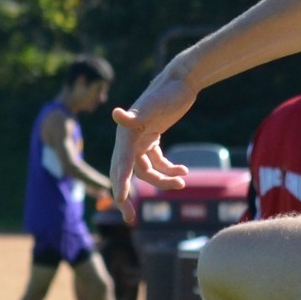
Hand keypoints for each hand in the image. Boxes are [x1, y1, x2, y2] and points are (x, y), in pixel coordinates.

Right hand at [109, 69, 197, 222]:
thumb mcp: (154, 105)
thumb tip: (117, 114)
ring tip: (182, 182)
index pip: (122, 164)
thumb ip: (135, 115)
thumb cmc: (167, 92)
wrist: (180, 80)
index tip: (121, 200)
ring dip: (163, 180)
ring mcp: (140, 139)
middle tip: (130, 219)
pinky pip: (156, 161)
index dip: (121, 183)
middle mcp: (129, 139)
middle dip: (128, 196)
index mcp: (126, 134)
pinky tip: (183, 172)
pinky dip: (168, 169)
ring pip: (147, 170)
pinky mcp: (152, 138)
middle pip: (127, 173)